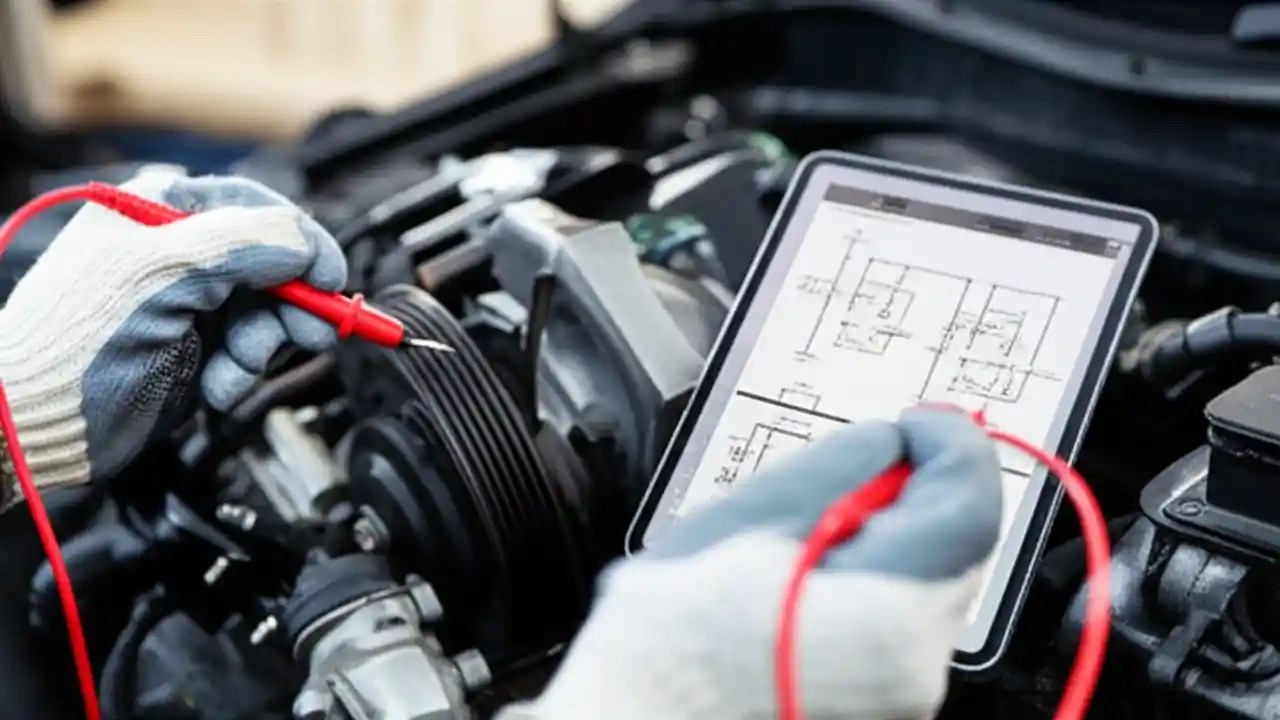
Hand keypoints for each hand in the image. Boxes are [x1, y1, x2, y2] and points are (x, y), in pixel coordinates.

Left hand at [0, 171, 345, 496]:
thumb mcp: (162, 272)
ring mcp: (187, 301)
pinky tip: (217, 386)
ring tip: (233, 370)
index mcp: (164, 209)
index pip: (261, 210)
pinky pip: (247, 353)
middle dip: (288, 306)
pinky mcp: (193, 348)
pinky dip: (242, 374)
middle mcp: (179, 251)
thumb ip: (243, 245)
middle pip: (273, 266)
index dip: (302, 245)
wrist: (33, 421)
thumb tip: (306, 244)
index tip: (328, 279)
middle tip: (306, 334)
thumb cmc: (69, 344)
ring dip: (262, 348)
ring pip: (267, 314)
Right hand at [499, 408, 1002, 719]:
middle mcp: (914, 666)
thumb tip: (888, 442)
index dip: (950, 442)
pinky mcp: (885, 702)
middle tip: (867, 457)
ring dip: (897, 532)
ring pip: (933, 580)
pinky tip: (817, 570)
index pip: (970, 503)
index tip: (916, 420)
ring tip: (818, 524)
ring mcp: (904, 693)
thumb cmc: (675, 636)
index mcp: (888, 615)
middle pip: (958, 544)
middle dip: (921, 486)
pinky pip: (904, 618)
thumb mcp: (752, 517)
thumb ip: (839, 466)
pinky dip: (878, 577)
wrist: (643, 715)